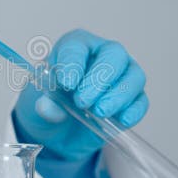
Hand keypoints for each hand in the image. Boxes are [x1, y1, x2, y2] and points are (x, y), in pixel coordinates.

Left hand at [13, 29, 148, 160]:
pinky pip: (141, 101)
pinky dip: (133, 110)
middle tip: (82, 101)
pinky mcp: (131, 101)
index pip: (77, 47)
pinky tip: (120, 120)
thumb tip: (48, 107)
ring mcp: (121, 76)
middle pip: (114, 55)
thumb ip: (43, 104)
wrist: (58, 131)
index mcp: (75, 47)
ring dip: (118, 95)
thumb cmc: (49, 104)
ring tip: (99, 112)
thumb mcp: (36, 105)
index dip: (73, 63)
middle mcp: (102, 55)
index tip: (66, 83)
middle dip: (100, 78)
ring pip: (133, 76)